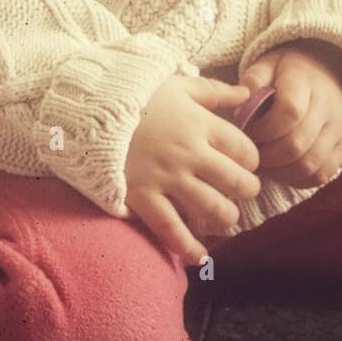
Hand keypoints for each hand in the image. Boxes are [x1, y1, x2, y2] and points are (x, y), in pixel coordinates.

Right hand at [125, 75, 262, 264]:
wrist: (89, 110)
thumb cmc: (136, 96)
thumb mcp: (177, 84)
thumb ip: (215, 91)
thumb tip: (247, 94)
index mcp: (200, 124)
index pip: (244, 149)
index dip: (251, 160)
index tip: (246, 163)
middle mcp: (189, 153)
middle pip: (236, 181)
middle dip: (247, 190)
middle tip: (242, 192)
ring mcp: (167, 178)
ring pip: (213, 208)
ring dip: (226, 217)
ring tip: (224, 216)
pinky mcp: (143, 197)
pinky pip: (172, 230)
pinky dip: (189, 248)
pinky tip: (201, 256)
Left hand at [239, 41, 341, 187]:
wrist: (332, 73)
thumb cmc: (289, 73)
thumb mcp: (268, 64)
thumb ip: (253, 81)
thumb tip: (240, 109)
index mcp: (305, 81)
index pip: (290, 111)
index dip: (264, 128)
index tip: (248, 130)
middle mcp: (327, 106)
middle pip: (297, 144)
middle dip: (267, 155)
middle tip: (251, 153)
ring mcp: (339, 130)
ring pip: (309, 165)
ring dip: (280, 171)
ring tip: (264, 162)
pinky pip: (321, 175)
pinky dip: (297, 179)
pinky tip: (281, 169)